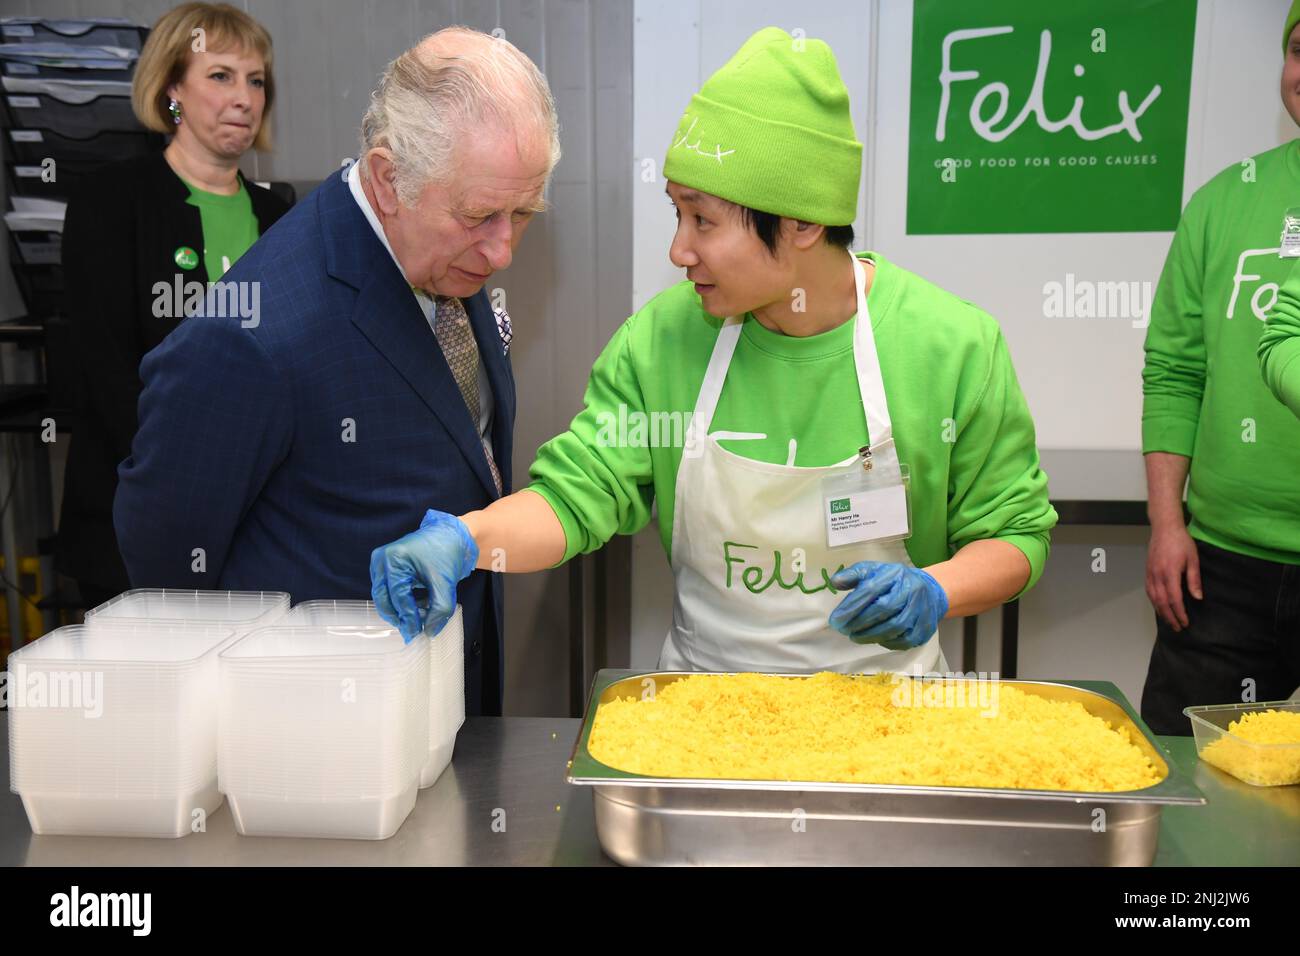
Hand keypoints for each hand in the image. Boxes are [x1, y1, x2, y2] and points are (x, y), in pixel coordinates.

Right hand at [370, 509, 478, 641]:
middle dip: (399, 617)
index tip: (416, 633)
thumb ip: (439, 610)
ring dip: (397, 611)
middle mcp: (382, 559)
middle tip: (412, 632)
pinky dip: (398, 602)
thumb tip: (428, 632)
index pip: (398, 597)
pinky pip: (386, 590)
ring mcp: (381, 562)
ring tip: (415, 622)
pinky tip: (414, 609)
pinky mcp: (384, 566)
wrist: (451, 536)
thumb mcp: (446, 584)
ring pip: (383, 597)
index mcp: (395, 559)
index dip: (408, 618)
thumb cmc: (447, 553)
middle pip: (384, 598)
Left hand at [829, 561, 948, 649]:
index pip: (871, 589)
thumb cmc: (894, 582)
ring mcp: (921, 610)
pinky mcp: (925, 628)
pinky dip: (887, 643)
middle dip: (859, 622)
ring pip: (895, 627)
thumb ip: (853, 575)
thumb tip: (835, 582)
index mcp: (895, 574)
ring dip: (870, 635)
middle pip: (884, 608)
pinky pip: (905, 640)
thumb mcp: (873, 571)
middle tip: (843, 630)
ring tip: (854, 636)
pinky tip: (874, 640)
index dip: (852, 606)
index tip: (835, 619)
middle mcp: (911, 590)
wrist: (929, 591)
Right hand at [1145, 524, 1201, 631]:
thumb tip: (1197, 598)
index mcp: (1170, 573)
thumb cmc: (1182, 542)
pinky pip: (1149, 591)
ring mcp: (1150, 574)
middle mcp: (1157, 575)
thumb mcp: (1193, 559)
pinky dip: (1154, 602)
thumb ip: (1194, 579)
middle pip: (1162, 602)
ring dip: (1161, 612)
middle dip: (1170, 617)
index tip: (1185, 622)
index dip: (1180, 613)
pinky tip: (1159, 607)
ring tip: (1169, 621)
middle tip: (1178, 628)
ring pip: (1153, 598)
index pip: (1174, 599)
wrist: (1164, 528)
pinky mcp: (1147, 571)